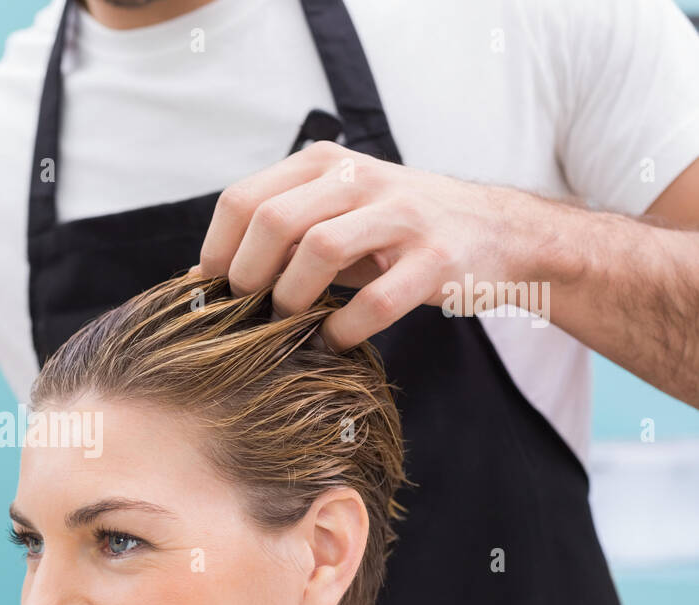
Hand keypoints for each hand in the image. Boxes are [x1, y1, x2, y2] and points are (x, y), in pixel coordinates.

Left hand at [198, 140, 517, 349]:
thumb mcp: (337, 212)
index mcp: (325, 163)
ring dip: (290, 298)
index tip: (211, 291)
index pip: (243, 199)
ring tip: (287, 324)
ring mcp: (403, 216)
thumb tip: (205, 277)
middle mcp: (361, 178)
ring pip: (319, 250)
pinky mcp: (438, 259)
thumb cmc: (396, 230)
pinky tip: (332, 341)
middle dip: (246, 276)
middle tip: (245, 312)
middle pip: (273, 220)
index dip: (217, 251)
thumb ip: (281, 233)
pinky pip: (376, 300)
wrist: (498, 231)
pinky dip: (343, 329)